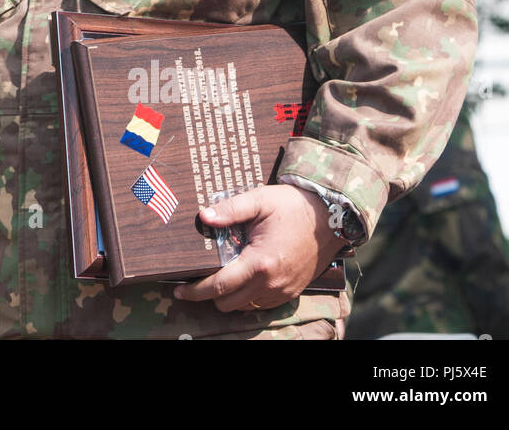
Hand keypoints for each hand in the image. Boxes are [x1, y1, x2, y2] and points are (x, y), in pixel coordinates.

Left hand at [172, 185, 345, 311]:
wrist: (329, 218)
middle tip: (194, 281)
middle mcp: (272, 283)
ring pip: (244, 307)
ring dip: (228, 297)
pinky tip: (240, 278)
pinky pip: (261, 305)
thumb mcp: (259, 200)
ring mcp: (283, 291)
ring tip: (217, 277)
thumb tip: (203, 217)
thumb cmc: (292, 206)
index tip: (178, 291)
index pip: (219, 286)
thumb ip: (230, 209)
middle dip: (208, 296)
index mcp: (260, 262)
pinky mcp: (291, 292)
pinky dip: (246, 298)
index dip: (195, 292)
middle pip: (228, 303)